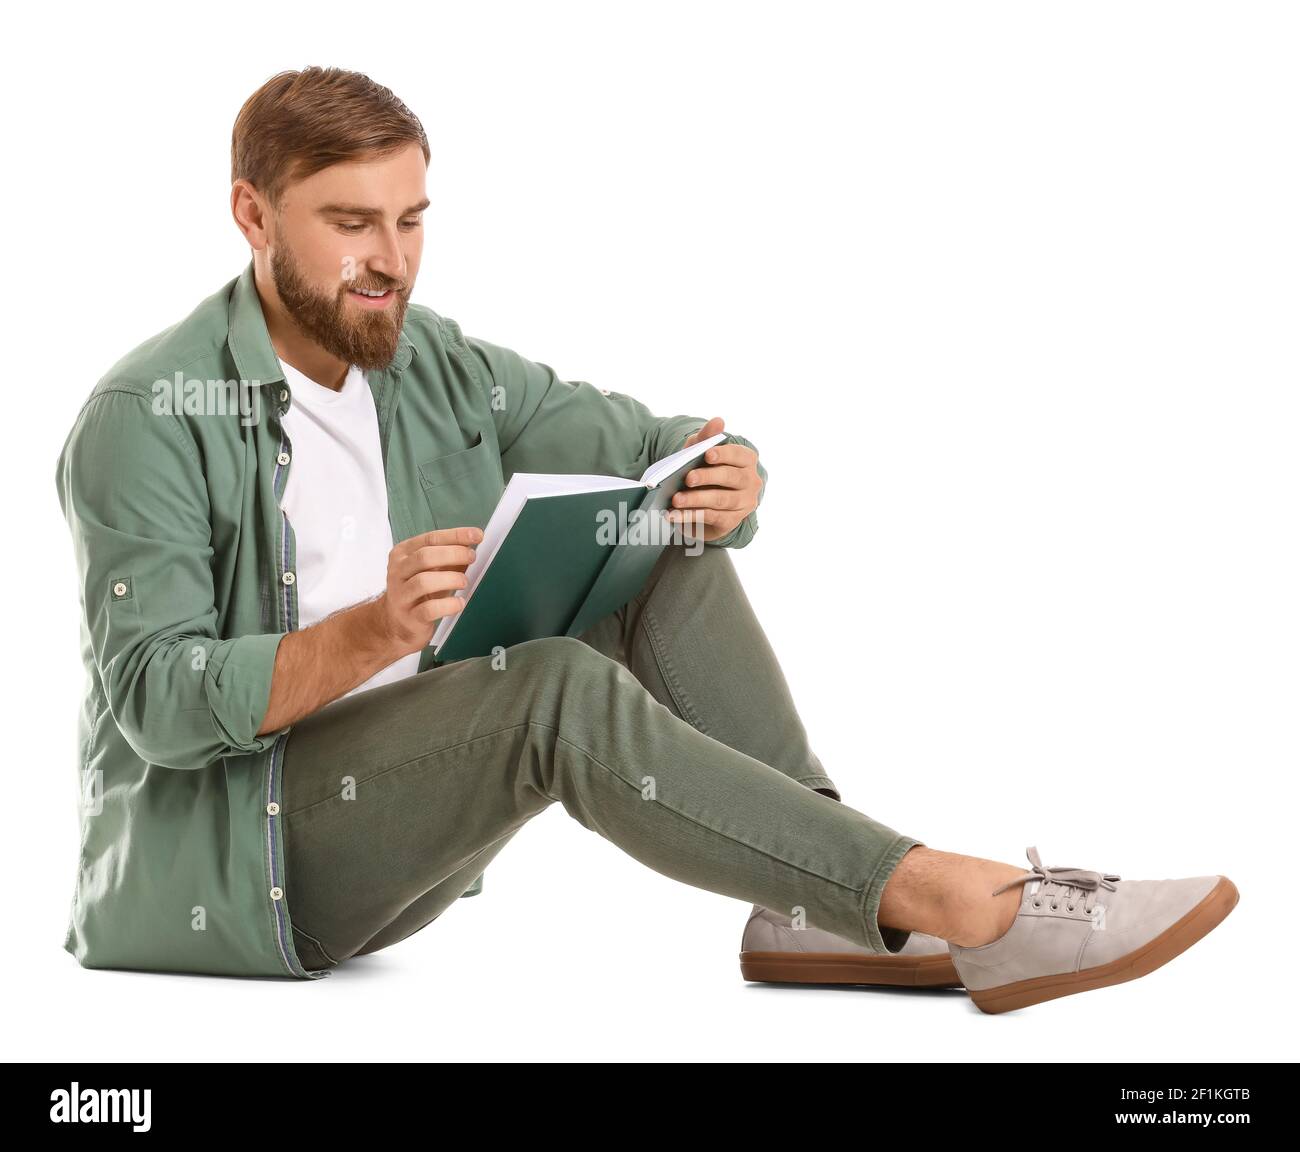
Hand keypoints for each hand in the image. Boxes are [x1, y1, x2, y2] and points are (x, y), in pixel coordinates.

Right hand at [374, 526, 481, 653]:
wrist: (396, 623)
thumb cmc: (418, 591)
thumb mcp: (431, 569)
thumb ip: (449, 557)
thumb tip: (473, 545)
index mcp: (403, 553)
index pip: (430, 538)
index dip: (456, 535)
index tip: (477, 535)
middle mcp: (398, 572)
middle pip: (425, 557)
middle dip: (454, 554)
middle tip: (472, 557)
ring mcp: (401, 595)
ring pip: (424, 582)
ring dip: (451, 579)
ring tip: (464, 582)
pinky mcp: (409, 617)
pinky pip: (430, 609)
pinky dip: (449, 605)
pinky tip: (459, 603)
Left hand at [668, 416, 762, 542]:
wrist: (704, 501)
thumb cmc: (705, 470)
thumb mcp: (701, 452)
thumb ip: (707, 437)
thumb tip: (718, 420)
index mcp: (747, 460)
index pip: (739, 455)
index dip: (724, 454)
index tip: (708, 455)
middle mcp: (751, 481)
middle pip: (731, 478)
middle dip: (708, 477)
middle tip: (688, 478)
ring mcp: (743, 503)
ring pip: (720, 500)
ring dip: (696, 500)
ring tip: (676, 499)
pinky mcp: (731, 521)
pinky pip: (711, 518)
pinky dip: (691, 516)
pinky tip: (674, 515)